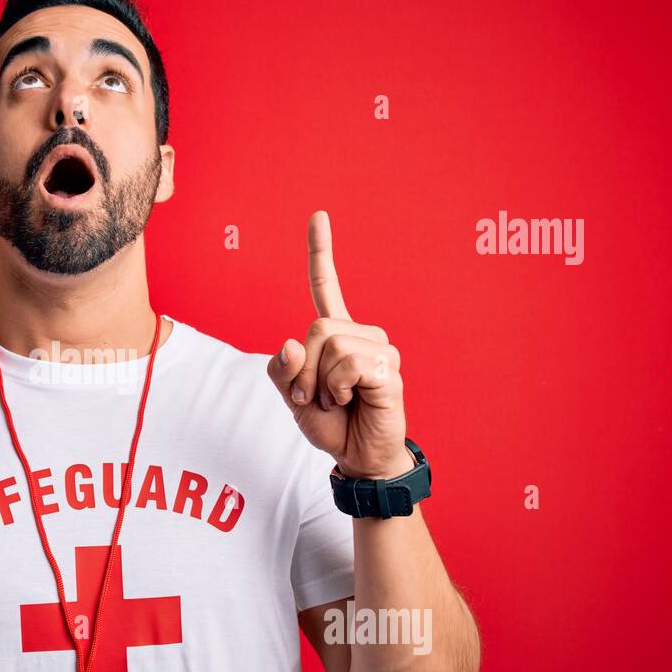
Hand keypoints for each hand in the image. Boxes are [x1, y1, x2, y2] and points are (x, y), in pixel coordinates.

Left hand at [266, 211, 410, 479]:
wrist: (358, 457)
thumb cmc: (330, 424)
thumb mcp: (292, 397)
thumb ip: (283, 370)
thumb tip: (292, 342)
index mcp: (337, 334)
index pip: (326, 286)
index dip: (321, 251)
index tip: (318, 215)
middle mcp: (362, 334)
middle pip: (317, 327)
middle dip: (303, 370)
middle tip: (313, 397)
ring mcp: (379, 349)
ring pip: (330, 346)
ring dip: (320, 383)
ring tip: (335, 401)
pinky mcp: (389, 369)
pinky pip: (348, 365)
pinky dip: (338, 389)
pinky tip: (353, 401)